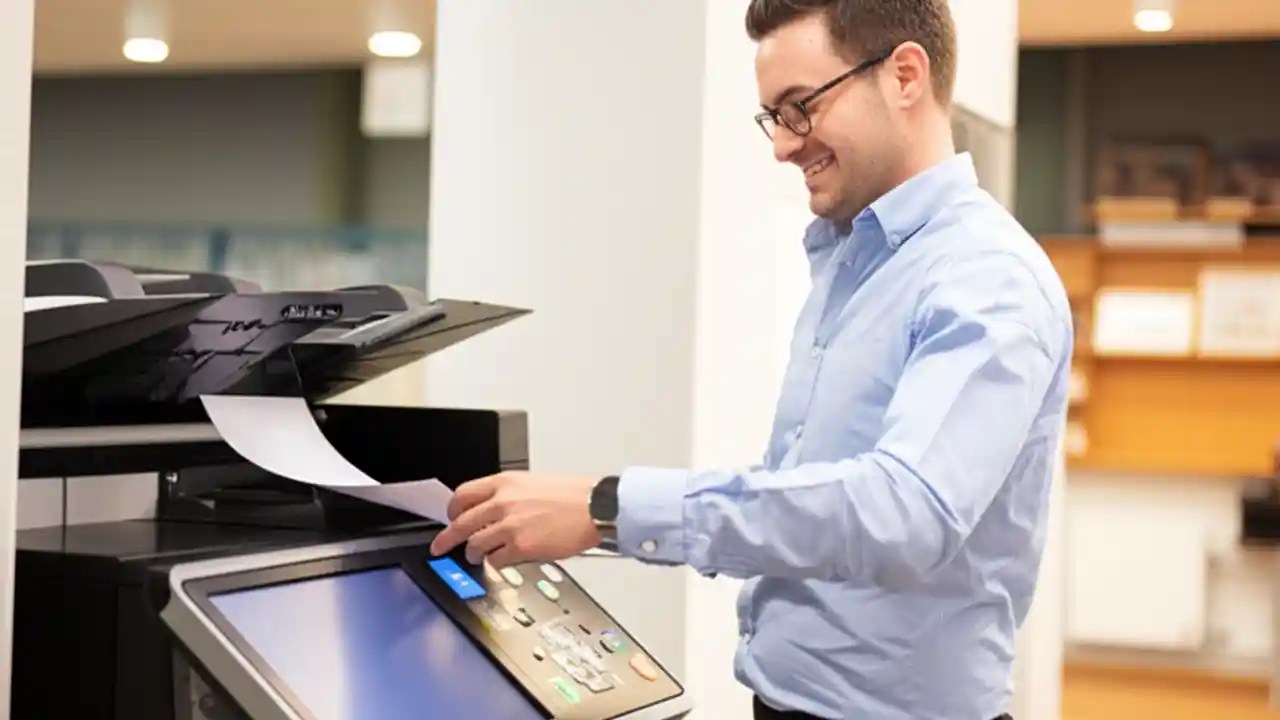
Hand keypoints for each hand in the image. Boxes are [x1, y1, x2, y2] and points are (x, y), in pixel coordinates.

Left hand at [428, 471, 602, 567]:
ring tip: (476, 557)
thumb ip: (509, 494)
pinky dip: (496, 561)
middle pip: (462, 523)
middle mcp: (503, 502)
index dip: (452, 510)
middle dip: (447, 538)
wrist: (594, 507)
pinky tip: (502, 559)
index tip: (449, 518)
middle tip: (440, 547)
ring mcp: (510, 525)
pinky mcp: (520, 546)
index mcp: (505, 482)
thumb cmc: (572, 496)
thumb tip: (491, 510)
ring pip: (475, 544)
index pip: (463, 495)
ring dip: (473, 553)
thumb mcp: (533, 483)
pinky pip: (495, 559)